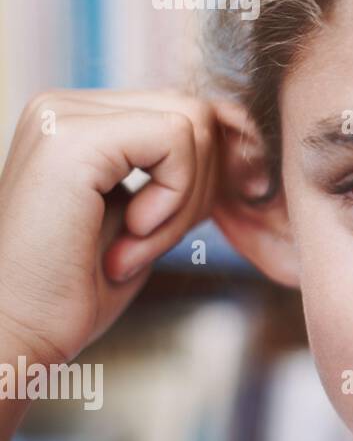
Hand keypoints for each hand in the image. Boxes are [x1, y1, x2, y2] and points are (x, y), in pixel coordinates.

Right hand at [0, 89, 222, 363]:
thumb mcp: (149, 214)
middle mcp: (66, 106)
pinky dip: (174, 196)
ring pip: (193, 124)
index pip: (186, 112)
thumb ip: (180, 168)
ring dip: (184, 200)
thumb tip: (241, 128)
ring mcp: (64, 116)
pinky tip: (130, 235)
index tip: (195, 221)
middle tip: (146, 242)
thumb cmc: (77, 288)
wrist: (15, 333)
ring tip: (131, 246)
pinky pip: (177, 138)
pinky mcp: (72, 138)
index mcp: (80, 119)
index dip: (211, 169)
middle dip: (199, 186)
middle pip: (197, 113)